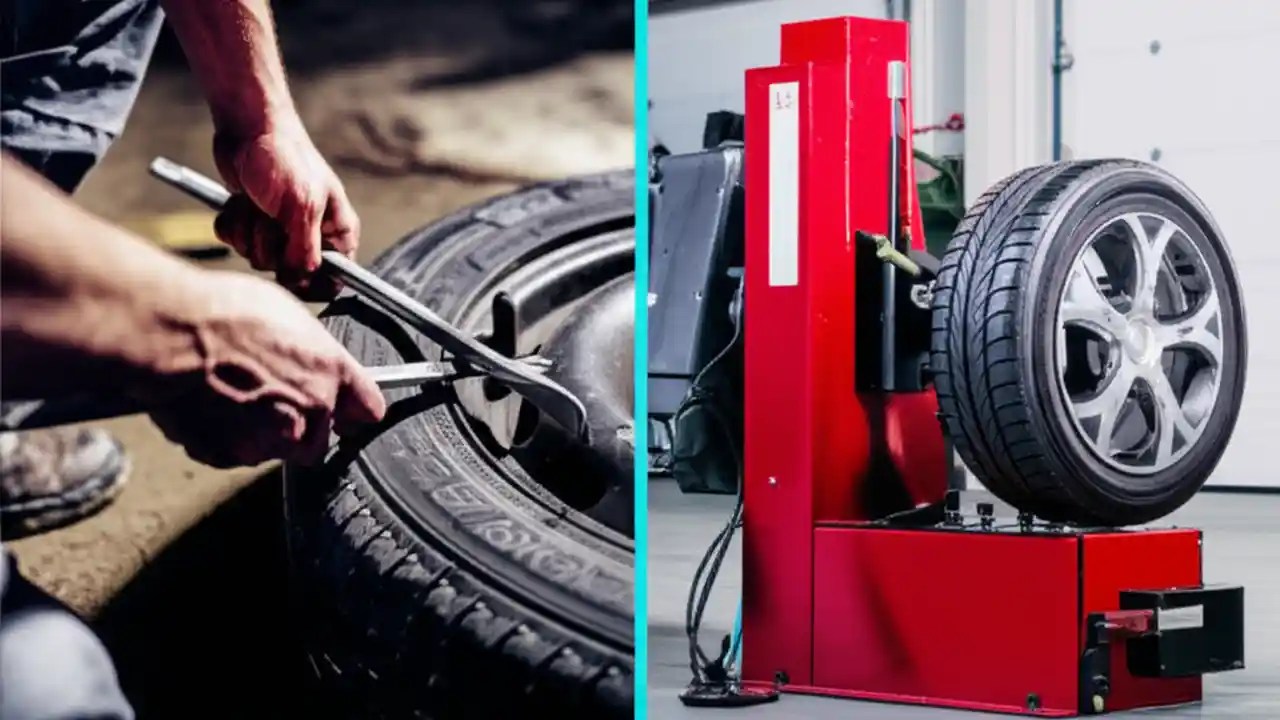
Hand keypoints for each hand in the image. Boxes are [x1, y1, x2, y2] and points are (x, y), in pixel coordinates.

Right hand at [142, 270, 385, 467]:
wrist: (170, 333)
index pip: (369, 409)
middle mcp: (308, 412)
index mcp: (329, 373)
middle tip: (275, 403)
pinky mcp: (229, 454)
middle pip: (319, 442)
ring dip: (262, 435)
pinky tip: (211, 408)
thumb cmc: (222, 313)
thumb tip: (317, 361)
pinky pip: (235, 454)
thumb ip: (314, 352)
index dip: (356, 411)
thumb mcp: (289, 315)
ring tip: (234, 399)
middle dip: (302, 430)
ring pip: (275, 451)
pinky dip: (226, 439)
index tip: (352, 413)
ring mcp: (269, 438)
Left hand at [212, 116, 358, 299]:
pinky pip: (234, 242)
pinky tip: (240, 200)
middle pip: (288, 272)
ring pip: (256, 258)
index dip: (315, 285)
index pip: (337, 278)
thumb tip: (304, 279)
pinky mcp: (251, 222)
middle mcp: (311, 235)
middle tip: (271, 215)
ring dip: (249, 228)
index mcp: (337, 232)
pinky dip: (232, 222)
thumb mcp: (302, 207)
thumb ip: (305, 250)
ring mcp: (279, 230)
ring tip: (255, 201)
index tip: (292, 275)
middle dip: (270, 244)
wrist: (248, 127)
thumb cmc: (284, 158)